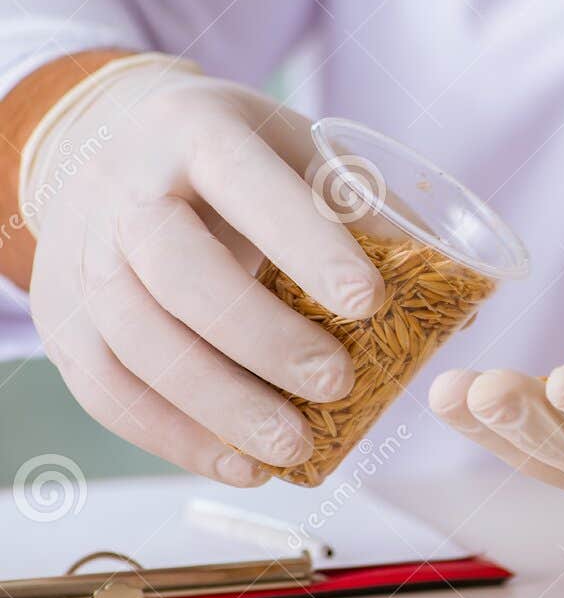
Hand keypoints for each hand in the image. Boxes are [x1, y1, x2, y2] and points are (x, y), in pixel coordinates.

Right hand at [24, 56, 385, 484]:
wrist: (112, 148)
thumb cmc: (239, 163)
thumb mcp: (298, 151)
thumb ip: (366, 211)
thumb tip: (461, 294)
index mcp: (199, 132)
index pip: (247, 183)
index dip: (307, 244)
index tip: (368, 302)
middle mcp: (129, 191)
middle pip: (179, 270)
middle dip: (262, 337)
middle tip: (337, 383)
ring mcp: (85, 256)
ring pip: (137, 340)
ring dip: (220, 405)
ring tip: (295, 445)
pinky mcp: (68, 320)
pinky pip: (109, 390)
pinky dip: (176, 437)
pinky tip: (242, 465)